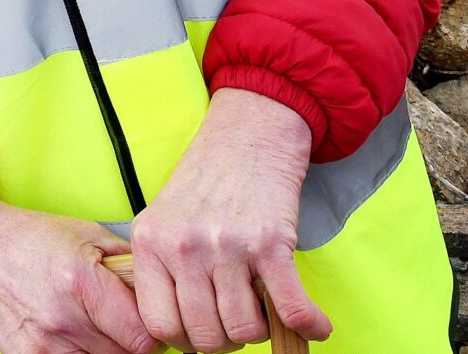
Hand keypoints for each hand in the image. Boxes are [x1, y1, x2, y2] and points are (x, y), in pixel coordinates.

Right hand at [0, 193, 153, 353]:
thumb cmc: (29, 237)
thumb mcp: (87, 234)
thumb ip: (129, 263)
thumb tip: (163, 288)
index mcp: (82, 282)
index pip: (144, 337)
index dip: (157, 334)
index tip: (153, 326)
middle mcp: (63, 318)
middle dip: (132, 341)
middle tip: (125, 324)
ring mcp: (43, 344)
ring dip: (107, 351)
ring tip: (97, 327)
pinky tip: (76, 337)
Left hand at [127, 90, 330, 351]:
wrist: (248, 133)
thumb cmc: (206, 183)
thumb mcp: (164, 219)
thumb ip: (162, 270)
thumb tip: (176, 335)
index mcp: (151, 243)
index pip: (160, 325)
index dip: (185, 340)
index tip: (200, 332)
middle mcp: (184, 246)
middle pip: (205, 336)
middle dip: (225, 339)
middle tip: (236, 320)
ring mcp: (227, 245)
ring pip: (244, 329)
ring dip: (261, 330)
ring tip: (264, 309)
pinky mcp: (270, 242)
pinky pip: (290, 307)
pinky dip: (309, 324)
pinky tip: (316, 325)